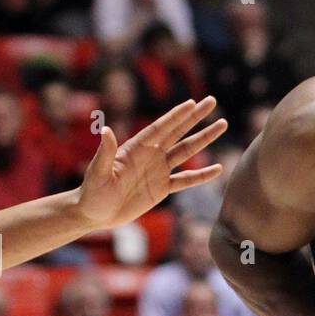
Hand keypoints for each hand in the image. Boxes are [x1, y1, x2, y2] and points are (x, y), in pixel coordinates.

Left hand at [75, 97, 226, 230]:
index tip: (192, 103)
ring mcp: (159, 170)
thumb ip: (105, 152)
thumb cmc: (91, 192)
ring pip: (187, 151)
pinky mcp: (162, 188)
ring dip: (204, 138)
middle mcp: (151, 155)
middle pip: (178, 132)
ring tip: (222, 125)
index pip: (161, 128)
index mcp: (136, 148)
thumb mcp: (97, 173)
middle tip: (211, 101)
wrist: (93, 214)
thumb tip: (106, 130)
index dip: (176, 116)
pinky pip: (186, 180)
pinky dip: (202, 175)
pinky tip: (217, 168)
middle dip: (195, 117)